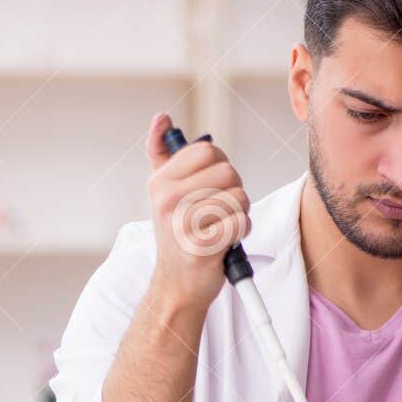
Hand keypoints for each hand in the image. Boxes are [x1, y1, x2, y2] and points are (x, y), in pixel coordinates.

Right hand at [143, 112, 250, 311]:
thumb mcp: (163, 191)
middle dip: (233, 191)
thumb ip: (162, 153)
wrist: (177, 284)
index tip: (209, 186)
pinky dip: (240, 232)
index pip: (208, 150)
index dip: (219, 166)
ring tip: (219, 226)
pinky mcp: (201, 246)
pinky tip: (224, 241)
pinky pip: (241, 222)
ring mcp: (182, 222)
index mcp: (160, 181)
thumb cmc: (178, 234)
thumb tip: (161, 117)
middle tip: (217, 211)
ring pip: (238, 196)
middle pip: (228, 171)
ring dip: (238, 213)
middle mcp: (167, 199)